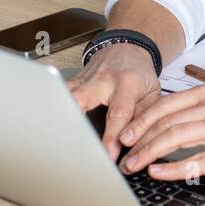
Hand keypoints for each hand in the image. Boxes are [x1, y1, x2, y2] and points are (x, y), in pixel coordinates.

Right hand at [67, 42, 160, 160]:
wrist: (127, 50)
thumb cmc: (139, 75)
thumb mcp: (152, 93)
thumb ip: (145, 117)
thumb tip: (135, 144)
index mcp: (126, 83)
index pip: (118, 114)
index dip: (112, 138)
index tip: (108, 156)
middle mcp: (102, 80)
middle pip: (82, 100)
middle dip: (75, 123)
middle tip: (74, 148)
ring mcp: (84, 80)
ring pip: (66, 96)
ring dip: (60, 116)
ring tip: (56, 139)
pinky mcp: (73, 82)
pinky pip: (61, 96)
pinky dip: (56, 109)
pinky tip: (52, 124)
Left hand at [116, 80, 204, 179]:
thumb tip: (175, 119)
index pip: (167, 104)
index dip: (141, 119)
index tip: (126, 133)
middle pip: (166, 122)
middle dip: (139, 139)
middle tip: (122, 154)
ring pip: (176, 138)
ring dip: (149, 153)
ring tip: (134, 166)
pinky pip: (198, 160)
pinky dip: (174, 168)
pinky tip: (159, 173)